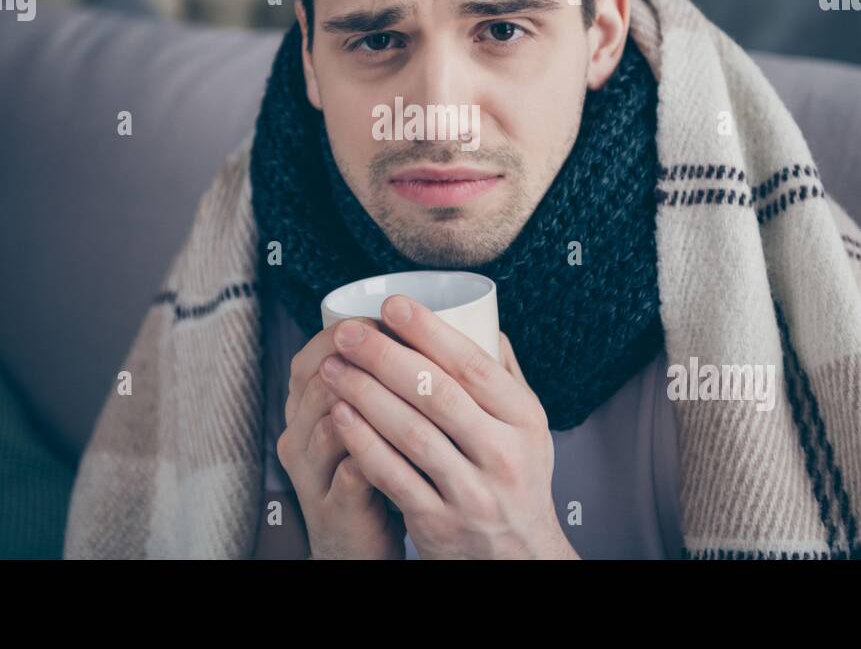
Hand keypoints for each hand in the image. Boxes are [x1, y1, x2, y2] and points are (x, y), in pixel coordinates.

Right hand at [276, 318, 404, 558]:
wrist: (356, 545)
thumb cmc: (374, 468)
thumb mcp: (368, 421)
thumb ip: (382, 379)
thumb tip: (434, 323)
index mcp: (305, 407)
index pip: (312, 356)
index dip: (349, 332)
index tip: (391, 313)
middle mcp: (298, 436)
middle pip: (320, 383)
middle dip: (367, 358)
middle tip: (409, 342)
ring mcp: (313, 475)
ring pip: (332, 425)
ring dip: (373, 400)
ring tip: (415, 383)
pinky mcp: (336, 510)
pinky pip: (352, 474)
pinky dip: (379, 452)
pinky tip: (411, 440)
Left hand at [318, 295, 578, 558]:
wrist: (517, 555)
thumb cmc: (515, 475)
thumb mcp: (527, 426)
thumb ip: (503, 374)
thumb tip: (477, 316)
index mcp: (524, 420)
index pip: (474, 366)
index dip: (430, 332)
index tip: (392, 305)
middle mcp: (502, 454)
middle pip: (436, 394)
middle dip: (384, 356)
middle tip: (347, 332)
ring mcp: (470, 492)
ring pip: (409, 433)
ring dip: (364, 394)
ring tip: (333, 368)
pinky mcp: (438, 522)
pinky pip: (393, 475)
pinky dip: (363, 442)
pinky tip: (340, 414)